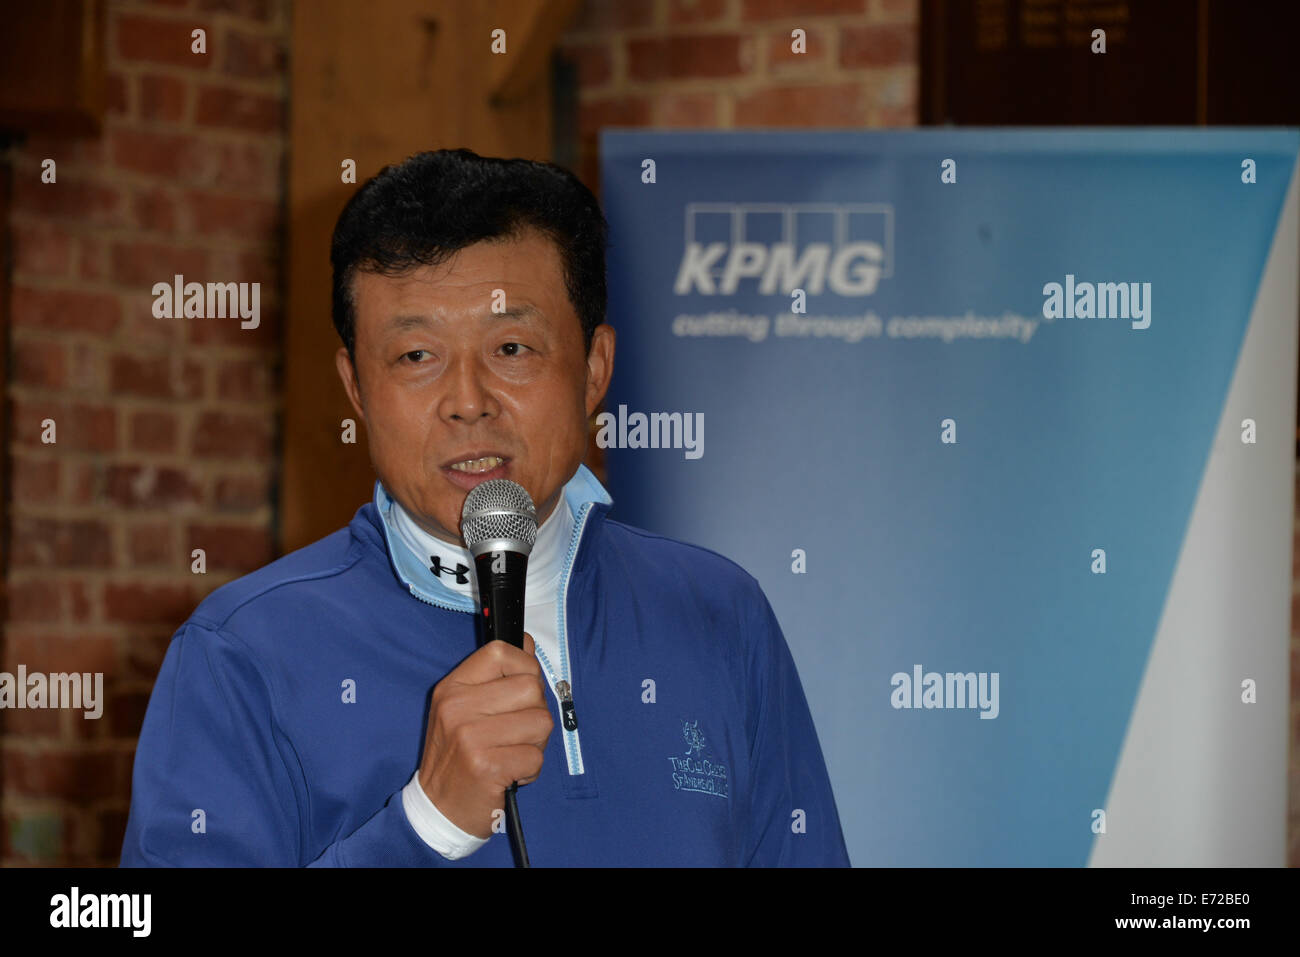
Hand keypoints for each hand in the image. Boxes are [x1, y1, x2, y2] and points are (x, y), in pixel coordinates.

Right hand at [417, 632, 552, 837]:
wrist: (437, 811)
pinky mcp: (487, 766)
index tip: (523, 689)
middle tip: (515, 734)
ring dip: (536, 743)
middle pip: (531, 687)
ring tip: (511, 754)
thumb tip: (526, 643)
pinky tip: (509, 774)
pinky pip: (536, 756)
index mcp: (452, 688)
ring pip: (542, 721)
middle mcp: (457, 708)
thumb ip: (495, 677)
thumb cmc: (457, 758)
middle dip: (535, 712)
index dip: (525, 666)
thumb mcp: (463, 709)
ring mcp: (471, 737)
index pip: (501, 652)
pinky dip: (531, 769)